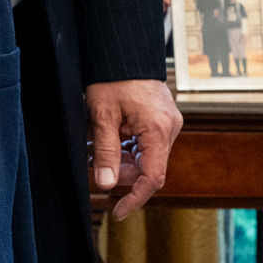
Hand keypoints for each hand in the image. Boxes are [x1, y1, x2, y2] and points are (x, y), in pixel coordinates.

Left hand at [85, 79, 179, 218]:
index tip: (118, 211)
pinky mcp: (161, 118)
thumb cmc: (112, 77)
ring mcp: (167, 122)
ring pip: (144, 156)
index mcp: (158, 129)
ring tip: (95, 146)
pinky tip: (107, 137)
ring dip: (120, 158)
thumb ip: (106, 152)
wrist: (123, 50)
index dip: (135, 199)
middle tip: (93, 163)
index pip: (152, 178)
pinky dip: (125, 146)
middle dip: (119, 172)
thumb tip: (106, 184)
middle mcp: (169, 128)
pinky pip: (145, 142)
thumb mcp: (102, 115)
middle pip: (147, 167)